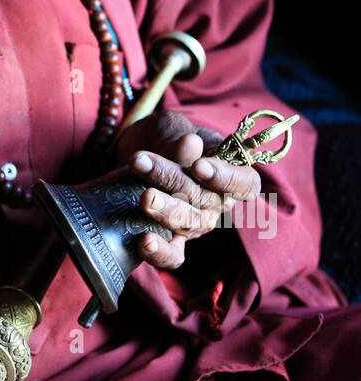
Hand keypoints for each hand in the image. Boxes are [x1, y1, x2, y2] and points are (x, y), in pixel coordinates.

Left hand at [114, 109, 261, 270]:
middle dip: (172, 180)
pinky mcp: (170, 241)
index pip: (246, 183)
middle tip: (142, 163)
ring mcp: (195, 225)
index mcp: (228, 172)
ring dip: (165, 210)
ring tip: (143, 196)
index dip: (227, 178)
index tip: (199, 166)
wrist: (135, 156)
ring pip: (189, 225)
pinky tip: (145, 242)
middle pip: (207, 200)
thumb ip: (177, 134)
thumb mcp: (167, 125)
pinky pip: (173, 256)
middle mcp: (216, 203)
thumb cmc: (163, 137)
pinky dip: (160, 253)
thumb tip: (190, 145)